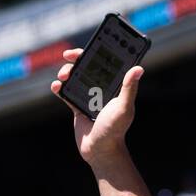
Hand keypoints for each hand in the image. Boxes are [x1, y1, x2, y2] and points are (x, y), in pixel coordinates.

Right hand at [50, 48, 142, 168]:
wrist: (100, 151)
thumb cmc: (115, 130)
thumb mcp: (123, 107)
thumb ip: (129, 88)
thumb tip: (138, 68)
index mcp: (115, 87)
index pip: (107, 63)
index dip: (100, 51)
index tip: (91, 44)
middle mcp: (102, 90)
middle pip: (88, 66)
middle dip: (78, 58)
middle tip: (69, 55)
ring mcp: (88, 97)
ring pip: (75, 77)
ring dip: (67, 72)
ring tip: (63, 76)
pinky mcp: (77, 107)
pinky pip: (66, 93)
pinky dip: (59, 88)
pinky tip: (56, 86)